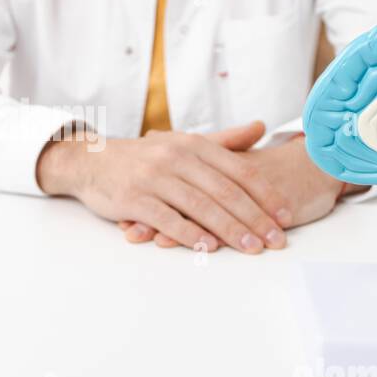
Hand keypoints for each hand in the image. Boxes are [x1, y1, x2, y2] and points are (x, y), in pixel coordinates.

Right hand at [125, 134, 358, 248]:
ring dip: (230, 230)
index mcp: (193, 144)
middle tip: (276, 240)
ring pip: (201, 206)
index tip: (285, 216)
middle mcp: (176, 157)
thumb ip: (223, 140)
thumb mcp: (182, 142)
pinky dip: (190, 234)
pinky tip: (209, 247)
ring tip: (252, 248)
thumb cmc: (143, 157)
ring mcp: (154, 178)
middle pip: (225, 191)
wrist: (91, 160)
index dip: (265, 194)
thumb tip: (260, 128)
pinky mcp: (134, 199)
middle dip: (255, 218)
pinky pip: (168, 219)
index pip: (238, 171)